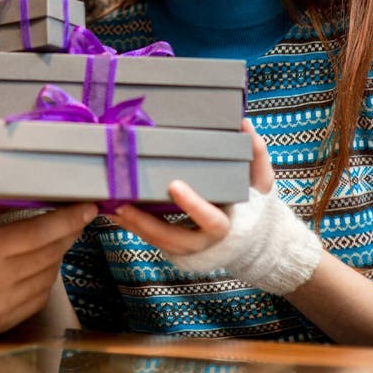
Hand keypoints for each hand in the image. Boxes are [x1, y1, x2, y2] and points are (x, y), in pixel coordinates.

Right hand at [0, 190, 96, 338]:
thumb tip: (4, 176)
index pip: (40, 234)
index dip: (68, 219)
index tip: (88, 205)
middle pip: (49, 254)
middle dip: (69, 232)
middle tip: (80, 213)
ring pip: (46, 277)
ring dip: (58, 254)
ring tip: (62, 233)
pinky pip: (35, 298)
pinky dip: (45, 277)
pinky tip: (44, 260)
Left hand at [109, 118, 272, 254]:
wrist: (251, 239)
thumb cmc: (254, 205)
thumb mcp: (261, 182)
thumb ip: (256, 155)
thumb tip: (244, 124)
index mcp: (227, 227)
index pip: (211, 220)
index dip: (192, 205)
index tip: (174, 185)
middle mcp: (204, 242)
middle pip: (172, 237)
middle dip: (146, 223)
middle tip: (123, 203)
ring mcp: (187, 247)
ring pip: (156, 240)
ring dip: (132, 224)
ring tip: (111, 205)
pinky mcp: (174, 246)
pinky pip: (151, 238)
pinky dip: (133, 225)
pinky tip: (114, 209)